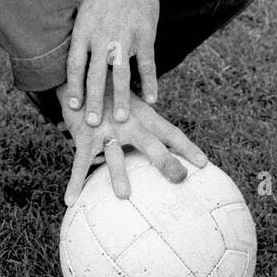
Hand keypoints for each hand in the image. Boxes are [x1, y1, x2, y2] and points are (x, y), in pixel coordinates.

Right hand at [56, 82, 206, 205]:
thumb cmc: (113, 95)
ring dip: (118, 174)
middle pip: (150, 142)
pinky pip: (79, 162)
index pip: (171, 132)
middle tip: (179, 177)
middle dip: (164, 159)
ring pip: (114, 155)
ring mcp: (105, 130)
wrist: (82, 76)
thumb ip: (149, 124)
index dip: (187, 147)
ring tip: (124, 195)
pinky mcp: (84, 136)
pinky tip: (72, 200)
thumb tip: (169, 147)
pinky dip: (75, 182)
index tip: (204, 163)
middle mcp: (128, 122)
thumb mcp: (135, 104)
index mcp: (144, 115)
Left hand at [65, 0, 166, 127]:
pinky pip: (147, 64)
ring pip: (121, 75)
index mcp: (83, 30)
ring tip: (120, 119)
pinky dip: (149, 83)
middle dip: (93, 102)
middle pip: (95, 76)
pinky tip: (151, 99)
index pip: (75, 65)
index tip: (71, 106)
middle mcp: (102, 36)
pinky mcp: (145, 35)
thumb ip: (80, 37)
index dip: (72, 87)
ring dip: (120, 99)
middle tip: (92, 123)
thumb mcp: (83, 11)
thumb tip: (67, 59)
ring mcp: (125, 37)